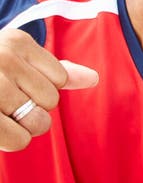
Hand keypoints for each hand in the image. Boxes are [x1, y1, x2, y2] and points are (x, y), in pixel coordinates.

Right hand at [0, 29, 97, 150]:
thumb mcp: (18, 60)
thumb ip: (57, 71)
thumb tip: (94, 79)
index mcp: (17, 42)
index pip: (60, 80)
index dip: (43, 89)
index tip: (19, 84)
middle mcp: (2, 59)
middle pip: (50, 102)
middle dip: (34, 110)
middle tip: (9, 104)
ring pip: (37, 123)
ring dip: (23, 128)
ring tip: (3, 115)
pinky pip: (17, 139)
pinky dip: (12, 140)